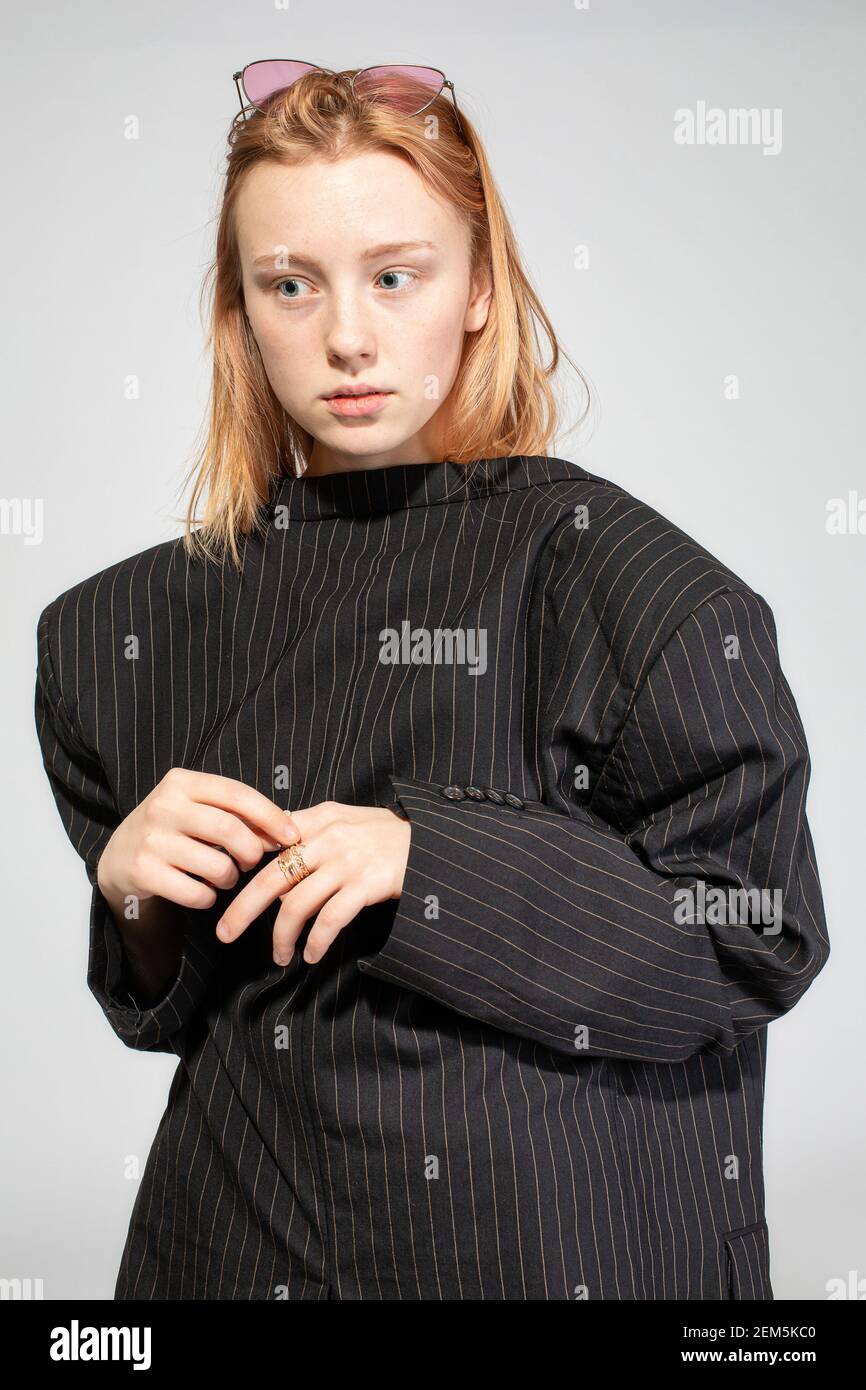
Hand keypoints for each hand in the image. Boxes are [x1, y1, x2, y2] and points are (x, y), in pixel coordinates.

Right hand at [96, 768, 301, 914]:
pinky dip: (208, 897)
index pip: (237, 794)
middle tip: (250, 861)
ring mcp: (151, 839)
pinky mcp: (143, 871)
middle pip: (230, 831)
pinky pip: (197, 893)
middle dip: (251, 852)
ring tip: (223, 875)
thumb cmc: (173, 829)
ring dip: (230, 878)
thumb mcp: (198, 809)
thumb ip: (236, 815)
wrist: (118, 856)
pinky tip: (201, 889)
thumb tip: (286, 833)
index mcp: (182, 782)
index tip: (292, 836)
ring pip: (217, 866)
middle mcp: (164, 806)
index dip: (270, 816)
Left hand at [213, 801, 411, 965]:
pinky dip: (316, 941)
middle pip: (270, 876)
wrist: (433, 840)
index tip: (222, 887)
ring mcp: (347, 862)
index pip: (267, 839)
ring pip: (297, 904)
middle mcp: (328, 838)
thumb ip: (308, 833)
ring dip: (281, 936)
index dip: (241, 863)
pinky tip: (312, 955)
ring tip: (279, 957)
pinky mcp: (367, 884)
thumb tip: (272, 868)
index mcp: (318, 819)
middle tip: (224, 935)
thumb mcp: (344, 820)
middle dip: (243, 909)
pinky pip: (331, 919)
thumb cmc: (385, 834)